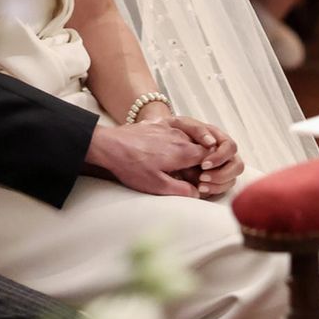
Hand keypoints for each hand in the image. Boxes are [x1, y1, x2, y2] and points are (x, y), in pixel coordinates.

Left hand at [85, 117, 207, 197]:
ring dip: (189, 152)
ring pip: (188, 139)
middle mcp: (179, 136)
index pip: (210, 157)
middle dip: (201, 162)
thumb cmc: (132, 165)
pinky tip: (165, 152)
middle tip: (191, 176)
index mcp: (183, 151)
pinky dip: (176, 142)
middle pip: (201, 148)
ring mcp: (168, 128)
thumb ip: (182, 191)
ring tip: (176, 166)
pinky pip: (174, 132)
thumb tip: (197, 193)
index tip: (203, 179)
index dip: (210, 170)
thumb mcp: (158, 186)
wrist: (109, 145)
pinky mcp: (156, 124)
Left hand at [168, 115, 242, 197]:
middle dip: (222, 174)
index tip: (203, 165)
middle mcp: (223, 153)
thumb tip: (212, 142)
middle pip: (237, 165)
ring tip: (200, 186)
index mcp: (217, 137)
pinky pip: (222, 188)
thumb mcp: (181, 124)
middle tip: (203, 177)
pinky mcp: (214, 178)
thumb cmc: (173, 129)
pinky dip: (213, 190)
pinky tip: (199, 189)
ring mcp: (220, 166)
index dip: (220, 158)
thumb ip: (198, 130)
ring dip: (218, 185)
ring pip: (231, 179)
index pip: (230, 147)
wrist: (161, 140)